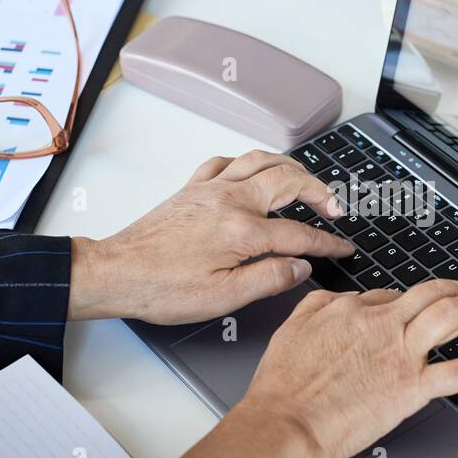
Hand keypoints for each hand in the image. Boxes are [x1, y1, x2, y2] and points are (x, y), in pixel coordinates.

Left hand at [67, 151, 353, 323]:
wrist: (115, 273)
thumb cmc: (162, 288)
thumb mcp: (223, 298)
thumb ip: (269, 279)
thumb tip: (301, 268)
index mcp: (241, 230)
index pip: (298, 234)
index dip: (326, 243)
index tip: (342, 249)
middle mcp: (228, 200)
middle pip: (287, 180)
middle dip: (319, 191)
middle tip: (335, 208)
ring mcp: (209, 189)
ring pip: (259, 160)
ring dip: (290, 167)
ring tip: (306, 182)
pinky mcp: (191, 189)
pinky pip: (226, 162)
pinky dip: (248, 163)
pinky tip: (252, 172)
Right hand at [183, 280, 457, 457]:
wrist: (286, 422)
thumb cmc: (284, 387)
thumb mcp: (292, 327)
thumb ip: (318, 305)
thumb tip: (340, 300)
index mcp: (352, 309)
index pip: (391, 296)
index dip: (404, 304)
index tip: (409, 314)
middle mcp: (381, 324)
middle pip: (430, 293)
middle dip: (456, 290)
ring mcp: (400, 353)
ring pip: (450, 316)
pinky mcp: (412, 387)